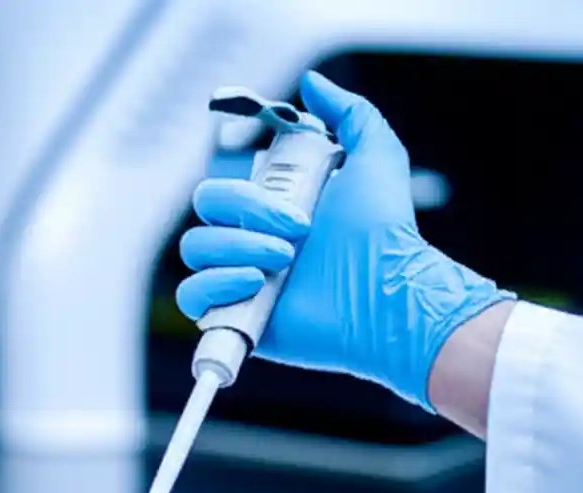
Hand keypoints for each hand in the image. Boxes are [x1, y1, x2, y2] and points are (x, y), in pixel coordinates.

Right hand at [176, 71, 512, 410]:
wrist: (389, 294)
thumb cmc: (387, 233)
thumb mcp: (377, 154)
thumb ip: (350, 112)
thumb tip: (313, 85)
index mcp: (273, 209)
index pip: (224, 187)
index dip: (245, 187)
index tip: (292, 192)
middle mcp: (253, 243)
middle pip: (204, 209)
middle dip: (245, 210)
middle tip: (297, 228)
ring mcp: (243, 282)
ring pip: (195, 249)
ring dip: (236, 247)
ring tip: (284, 259)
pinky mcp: (238, 317)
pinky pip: (192, 296)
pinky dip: (214, 284)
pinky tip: (255, 282)